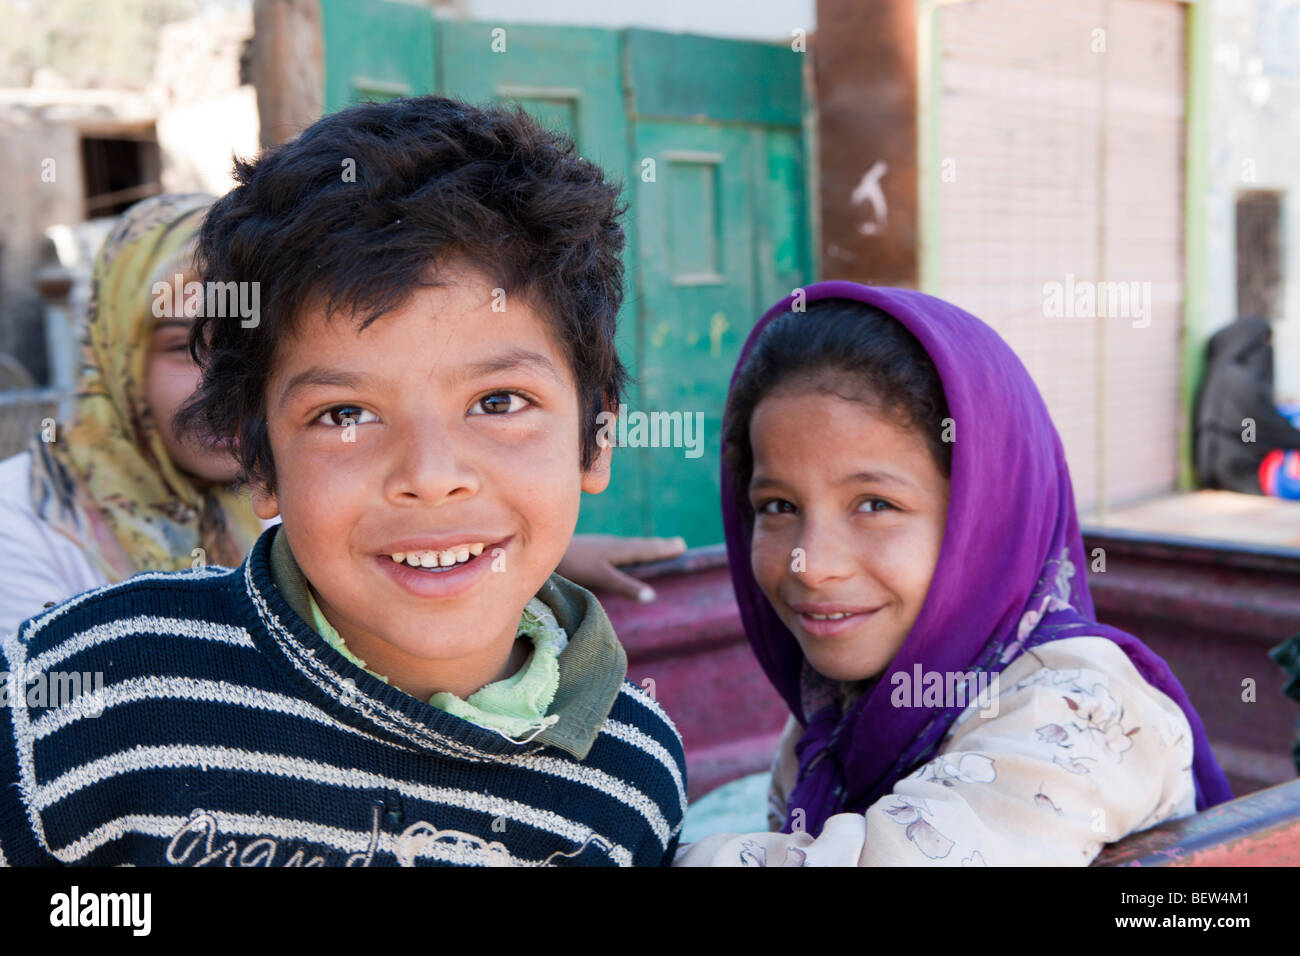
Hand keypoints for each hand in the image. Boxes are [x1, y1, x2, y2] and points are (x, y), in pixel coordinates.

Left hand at [557, 534, 687, 601]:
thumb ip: (626, 586)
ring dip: (644, 548)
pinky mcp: (588, 551)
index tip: (682, 546)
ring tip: (654, 548)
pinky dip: (628, 552)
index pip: (648, 550)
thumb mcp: (602, 576)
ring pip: (628, 547)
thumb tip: (652, 596)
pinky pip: (616, 550)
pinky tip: (620, 556)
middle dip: (659, 547)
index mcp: (618, 549)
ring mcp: (599, 546)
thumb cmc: (571, 563)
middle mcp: (611, 545)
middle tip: (678, 544)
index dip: (665, 550)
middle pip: (640, 546)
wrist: (539, 547)